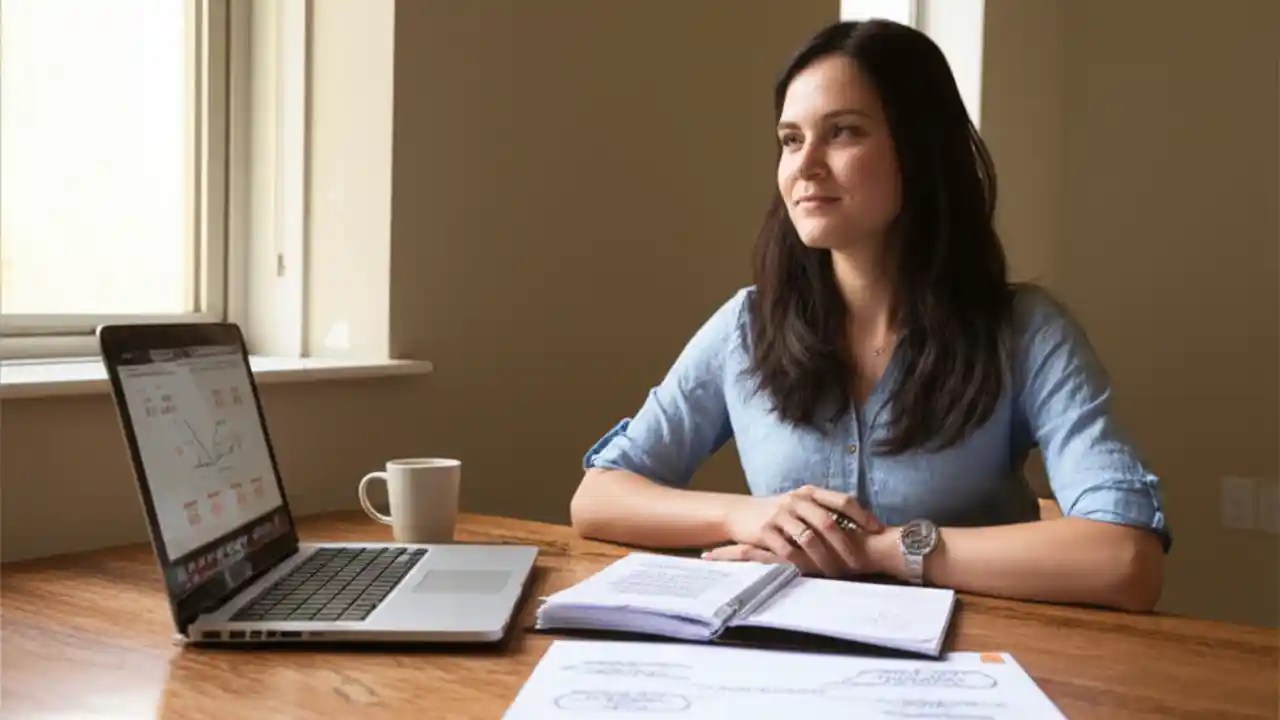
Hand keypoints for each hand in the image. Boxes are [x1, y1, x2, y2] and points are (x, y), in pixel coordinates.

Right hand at [719, 485, 883, 577]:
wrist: (740, 513)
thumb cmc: (779, 512)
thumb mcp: (801, 504)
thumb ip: (825, 510)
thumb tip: (861, 525)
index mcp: (810, 492)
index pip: (843, 500)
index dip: (862, 516)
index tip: (878, 532)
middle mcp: (796, 500)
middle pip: (828, 522)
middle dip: (845, 545)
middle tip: (858, 564)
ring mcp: (780, 514)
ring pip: (809, 538)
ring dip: (824, 559)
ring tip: (835, 573)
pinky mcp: (765, 531)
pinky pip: (787, 550)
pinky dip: (800, 563)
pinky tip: (809, 572)